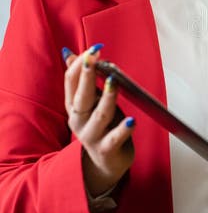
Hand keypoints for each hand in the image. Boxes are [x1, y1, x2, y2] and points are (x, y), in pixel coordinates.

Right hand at [63, 45, 135, 195]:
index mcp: (73, 106)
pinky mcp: (106, 149)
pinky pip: (115, 138)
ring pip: (99, 115)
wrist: (106, 163)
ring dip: (107, 97)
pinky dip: (123, 129)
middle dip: (86, 76)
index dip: (79, 65)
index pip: (70, 82)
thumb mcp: (90, 103)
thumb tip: (70, 53)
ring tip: (113, 81)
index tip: (92, 50)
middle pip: (81, 96)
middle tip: (93, 58)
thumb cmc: (102, 126)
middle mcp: (78, 120)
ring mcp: (91, 136)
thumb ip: (82, 81)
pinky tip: (132, 120)